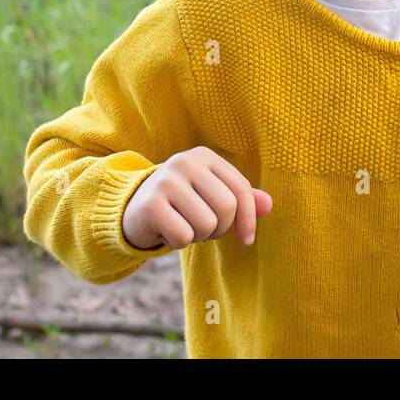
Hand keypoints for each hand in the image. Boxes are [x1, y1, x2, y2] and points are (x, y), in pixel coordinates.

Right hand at [122, 146, 272, 249]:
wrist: (131, 210)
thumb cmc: (181, 204)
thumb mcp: (211, 196)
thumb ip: (242, 199)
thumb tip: (269, 205)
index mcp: (204, 156)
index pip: (242, 190)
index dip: (249, 220)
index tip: (246, 240)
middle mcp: (185, 162)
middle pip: (227, 208)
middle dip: (220, 229)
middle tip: (202, 228)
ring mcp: (166, 181)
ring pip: (207, 224)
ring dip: (198, 236)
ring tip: (183, 226)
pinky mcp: (151, 204)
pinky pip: (184, 236)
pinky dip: (178, 242)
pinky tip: (166, 231)